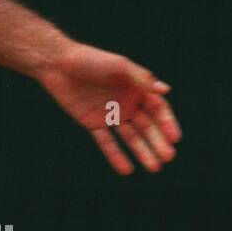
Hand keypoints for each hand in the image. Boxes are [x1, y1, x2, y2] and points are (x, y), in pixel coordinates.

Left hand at [36, 42, 182, 174]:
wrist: (57, 64)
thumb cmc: (91, 60)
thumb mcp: (118, 66)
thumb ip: (140, 79)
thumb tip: (166, 90)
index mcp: (137, 88)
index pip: (158, 109)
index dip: (166, 123)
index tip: (175, 138)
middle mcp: (127, 102)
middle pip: (147, 126)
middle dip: (158, 141)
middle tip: (167, 157)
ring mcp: (110, 114)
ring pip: (130, 137)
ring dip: (142, 152)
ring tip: (154, 168)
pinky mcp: (93, 122)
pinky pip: (106, 142)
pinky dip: (115, 155)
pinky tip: (126, 170)